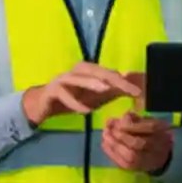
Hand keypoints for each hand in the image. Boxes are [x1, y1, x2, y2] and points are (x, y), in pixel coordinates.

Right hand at [22, 62, 141, 125]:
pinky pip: (63, 95)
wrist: (42, 105)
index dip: (124, 81)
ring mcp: (62, 79)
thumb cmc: (71, 99)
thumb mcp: (95, 97)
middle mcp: (75, 71)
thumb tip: (133, 88)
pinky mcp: (51, 91)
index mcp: (87, 71)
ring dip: (91, 83)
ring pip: (77, 79)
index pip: (108, 73)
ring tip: (105, 89)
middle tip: (126, 87)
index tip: (139, 91)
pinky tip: (85, 111)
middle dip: (111, 78)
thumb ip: (112, 91)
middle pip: (95, 71)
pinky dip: (74, 102)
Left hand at [102, 112, 172, 172]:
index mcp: (161, 131)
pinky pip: (124, 164)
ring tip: (105, 136)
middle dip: (120, 136)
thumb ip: (130, 118)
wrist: (161, 154)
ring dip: (114, 145)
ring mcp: (148, 160)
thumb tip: (111, 121)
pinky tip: (105, 144)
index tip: (116, 121)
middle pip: (138, 144)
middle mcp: (157, 147)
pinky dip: (112, 154)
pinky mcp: (138, 168)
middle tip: (107, 130)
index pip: (147, 128)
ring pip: (131, 155)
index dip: (129, 125)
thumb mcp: (144, 120)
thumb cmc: (149, 132)